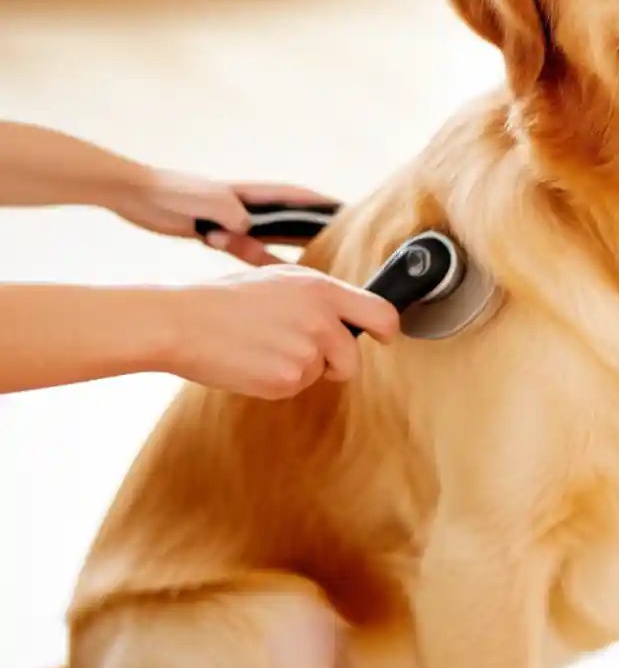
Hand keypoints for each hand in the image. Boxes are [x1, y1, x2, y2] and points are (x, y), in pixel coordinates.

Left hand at [108, 169, 340, 265]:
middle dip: (321, 233)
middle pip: (296, 221)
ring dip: (296, 253)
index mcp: (253, 194)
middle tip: (350, 249)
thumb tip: (248, 224)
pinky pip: (253, 254)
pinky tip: (281, 281)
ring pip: (277, 240)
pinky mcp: (223, 236)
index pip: (301, 199)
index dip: (327, 208)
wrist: (137, 196)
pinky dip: (266, 265)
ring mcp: (238, 222)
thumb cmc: (171, 191)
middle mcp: (251, 207)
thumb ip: (228, 208)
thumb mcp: (204, 198)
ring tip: (324, 271)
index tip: (353, 218)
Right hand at [158, 264, 399, 399]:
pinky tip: (250, 362)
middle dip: (335, 363)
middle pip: (353, 359)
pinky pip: (294, 388)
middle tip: (299, 350)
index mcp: (321, 290)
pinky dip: (276, 382)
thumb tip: (350, 313)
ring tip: (261, 346)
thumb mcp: (279, 279)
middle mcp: (321, 321)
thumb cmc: (226, 298)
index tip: (384, 337)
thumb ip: (319, 296)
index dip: (387, 330)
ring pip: (320, 374)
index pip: (381, 313)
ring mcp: (306, 352)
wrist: (181, 322)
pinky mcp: (287, 380)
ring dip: (299, 369)